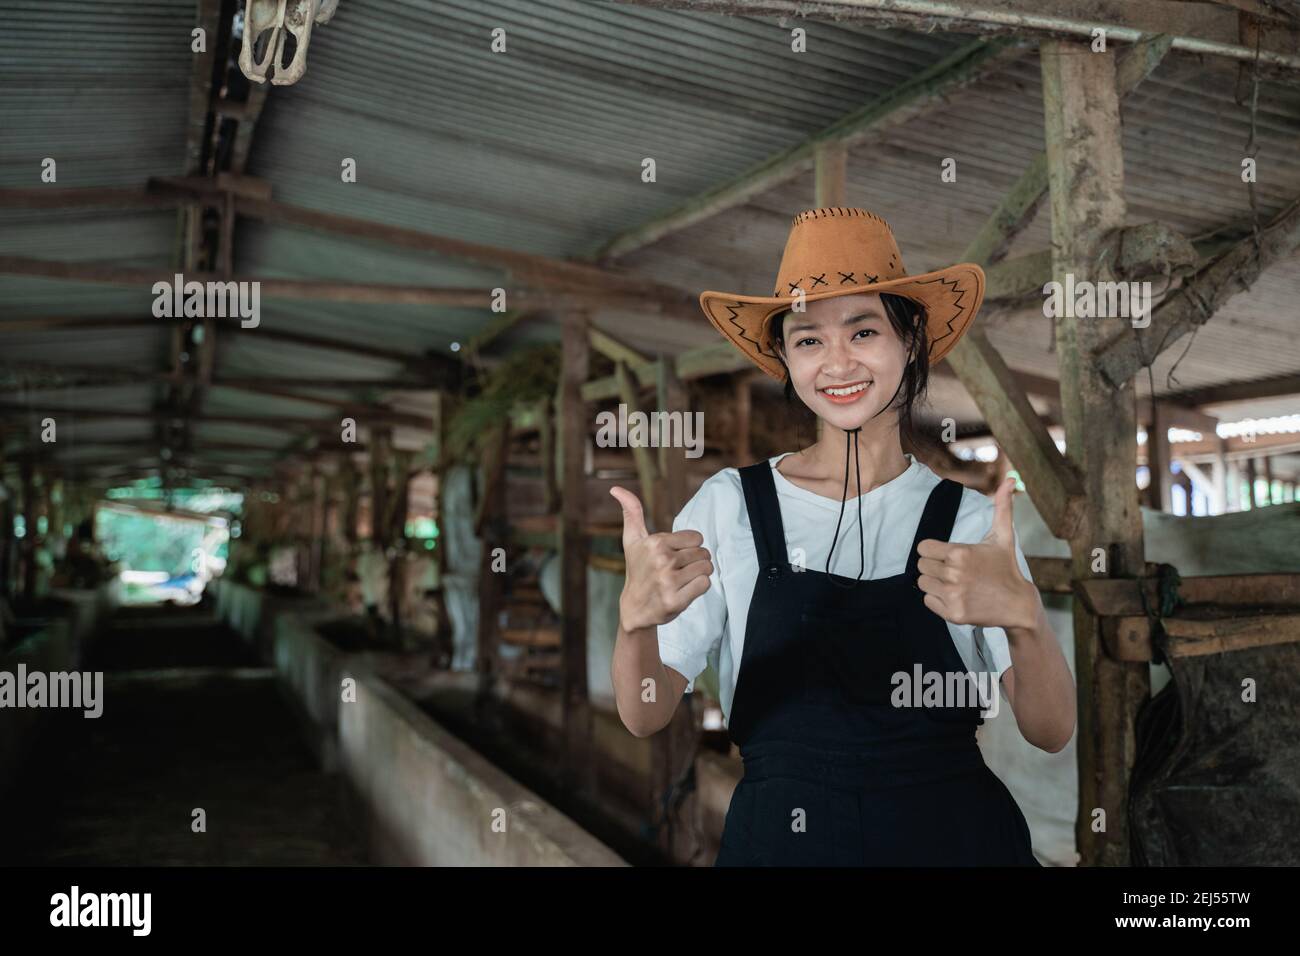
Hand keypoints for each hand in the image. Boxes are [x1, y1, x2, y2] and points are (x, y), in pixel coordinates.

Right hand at [610, 486, 712, 631]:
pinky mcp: (676, 600)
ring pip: (706, 568)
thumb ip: (631, 512)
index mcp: (655, 543)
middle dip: (695, 561)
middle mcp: (662, 560)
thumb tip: (616, 489)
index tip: (674, 556)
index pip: (697, 537)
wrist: (634, 608)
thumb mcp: (632, 540)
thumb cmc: (637, 570)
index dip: (689, 547)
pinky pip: (705, 584)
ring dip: (699, 574)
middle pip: (703, 553)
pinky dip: (699, 588)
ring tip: (682, 580)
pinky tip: (684, 590)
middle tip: (678, 570)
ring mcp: (669, 581)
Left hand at [915, 476, 1037, 630]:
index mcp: (960, 553)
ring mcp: (953, 595)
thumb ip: (1002, 506)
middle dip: (934, 566)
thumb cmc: (1006, 567)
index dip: (933, 550)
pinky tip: (956, 596)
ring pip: (923, 584)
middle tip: (952, 570)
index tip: (946, 555)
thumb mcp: (1003, 536)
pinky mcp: (953, 614)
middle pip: (921, 566)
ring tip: (955, 583)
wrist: (1018, 605)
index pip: (923, 549)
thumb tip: (1012, 479)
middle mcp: (954, 574)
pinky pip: (928, 601)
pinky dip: (938, 599)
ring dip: (934, 583)